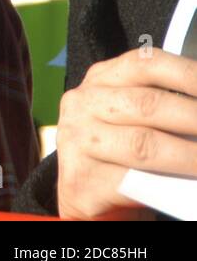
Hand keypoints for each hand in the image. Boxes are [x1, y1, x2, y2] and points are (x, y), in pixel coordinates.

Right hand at [56, 48, 196, 219]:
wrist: (90, 196)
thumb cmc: (125, 151)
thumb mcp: (134, 117)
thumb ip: (161, 106)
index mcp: (100, 80)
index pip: (146, 64)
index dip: (187, 74)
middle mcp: (82, 104)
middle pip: (148, 104)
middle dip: (195, 117)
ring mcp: (77, 142)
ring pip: (143, 145)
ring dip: (189, 155)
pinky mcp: (81, 180)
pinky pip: (133, 182)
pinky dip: (168, 186)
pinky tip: (186, 188)